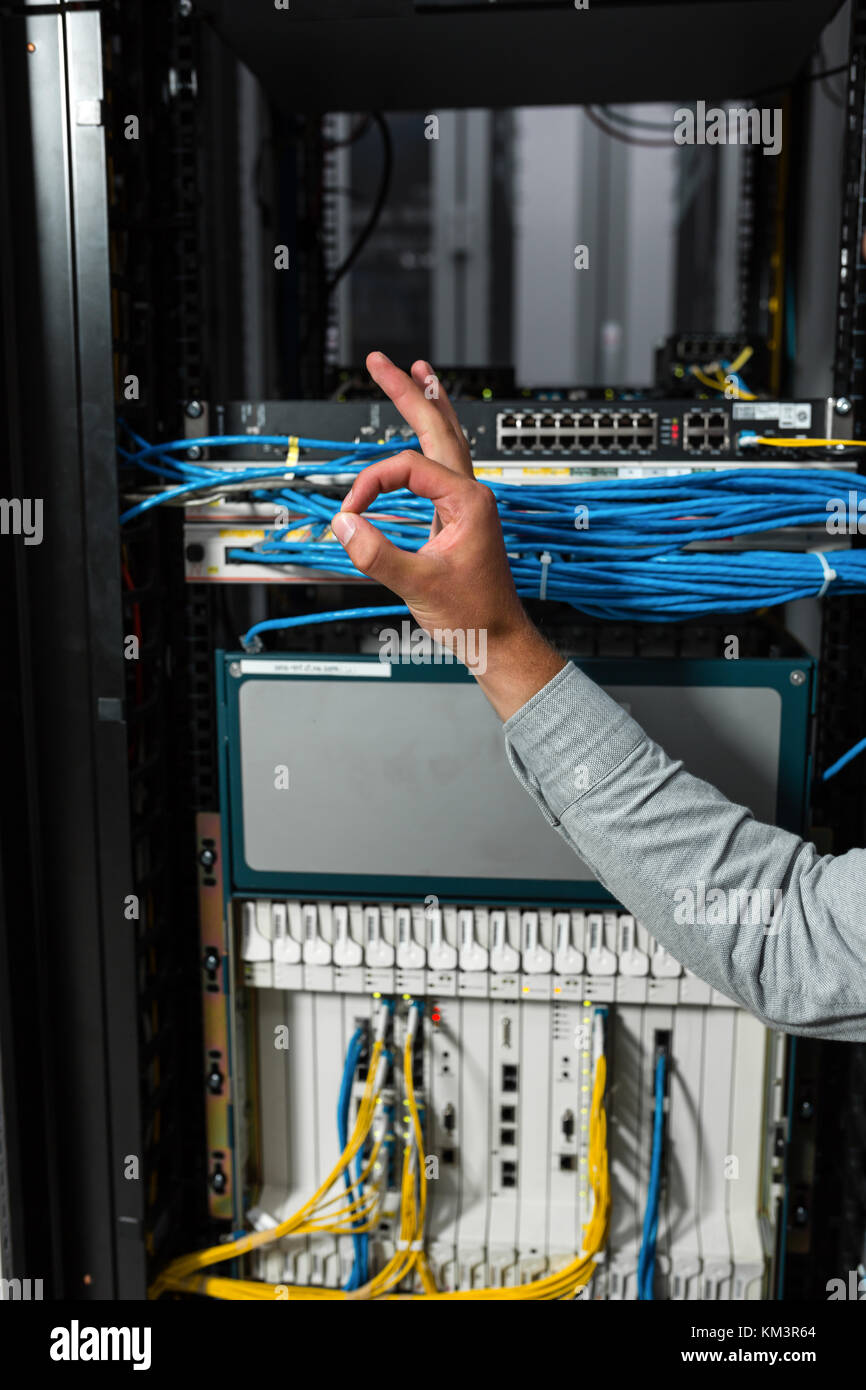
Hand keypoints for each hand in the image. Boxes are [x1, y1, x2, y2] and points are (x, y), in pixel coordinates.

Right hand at [330, 354, 564, 719]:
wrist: (497, 637)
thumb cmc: (473, 615)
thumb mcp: (419, 585)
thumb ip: (378, 555)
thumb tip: (345, 524)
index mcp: (468, 501)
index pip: (407, 467)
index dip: (372, 485)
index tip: (351, 512)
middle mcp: (472, 494)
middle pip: (437, 427)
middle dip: (408, 391)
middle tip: (381, 362)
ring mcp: (468, 503)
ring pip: (448, 440)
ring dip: (428, 405)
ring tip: (416, 373)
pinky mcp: (461, 516)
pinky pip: (444, 463)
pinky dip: (431, 438)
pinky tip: (425, 428)